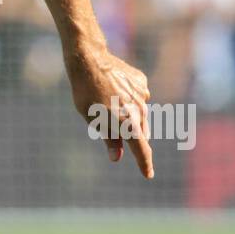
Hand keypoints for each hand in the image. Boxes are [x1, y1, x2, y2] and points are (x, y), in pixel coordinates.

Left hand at [68, 48, 154, 178]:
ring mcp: (142, 94)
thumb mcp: (92, 119)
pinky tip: (114, 88)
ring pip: (140, 114)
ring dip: (129, 115)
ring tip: (108, 102)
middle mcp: (140, 110)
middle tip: (113, 128)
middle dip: (131, 136)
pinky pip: (138, 97)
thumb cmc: (85, 92)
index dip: (144, 164)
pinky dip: (130, 98)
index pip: (141, 150)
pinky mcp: (141, 82)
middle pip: (140, 132)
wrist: (89, 59)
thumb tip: (117, 157)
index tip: (148, 174)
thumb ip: (108, 138)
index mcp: (128, 122)